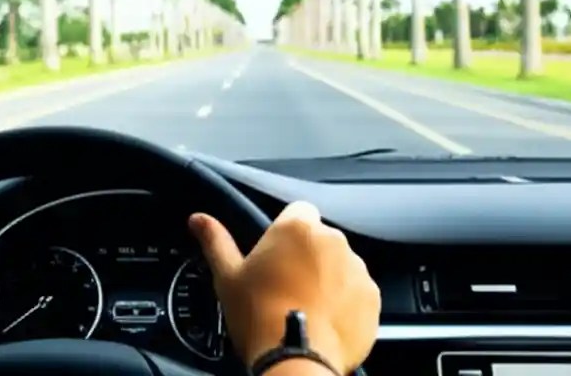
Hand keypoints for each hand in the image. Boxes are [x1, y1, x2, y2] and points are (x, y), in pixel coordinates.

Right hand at [189, 201, 379, 373]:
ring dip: (329, 279)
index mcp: (297, 228)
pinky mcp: (372, 297)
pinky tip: (324, 321)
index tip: (275, 254)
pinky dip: (346, 303)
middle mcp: (332, 241)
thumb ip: (215, 241)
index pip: (297, 212)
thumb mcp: (228, 277)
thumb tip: (198, 220)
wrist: (296, 360)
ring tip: (306, 307)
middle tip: (285, 286)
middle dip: (307, 257)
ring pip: (341, 266)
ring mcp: (357, 269)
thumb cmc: (259, 316)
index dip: (286, 232)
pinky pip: (358, 293)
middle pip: (320, 240)